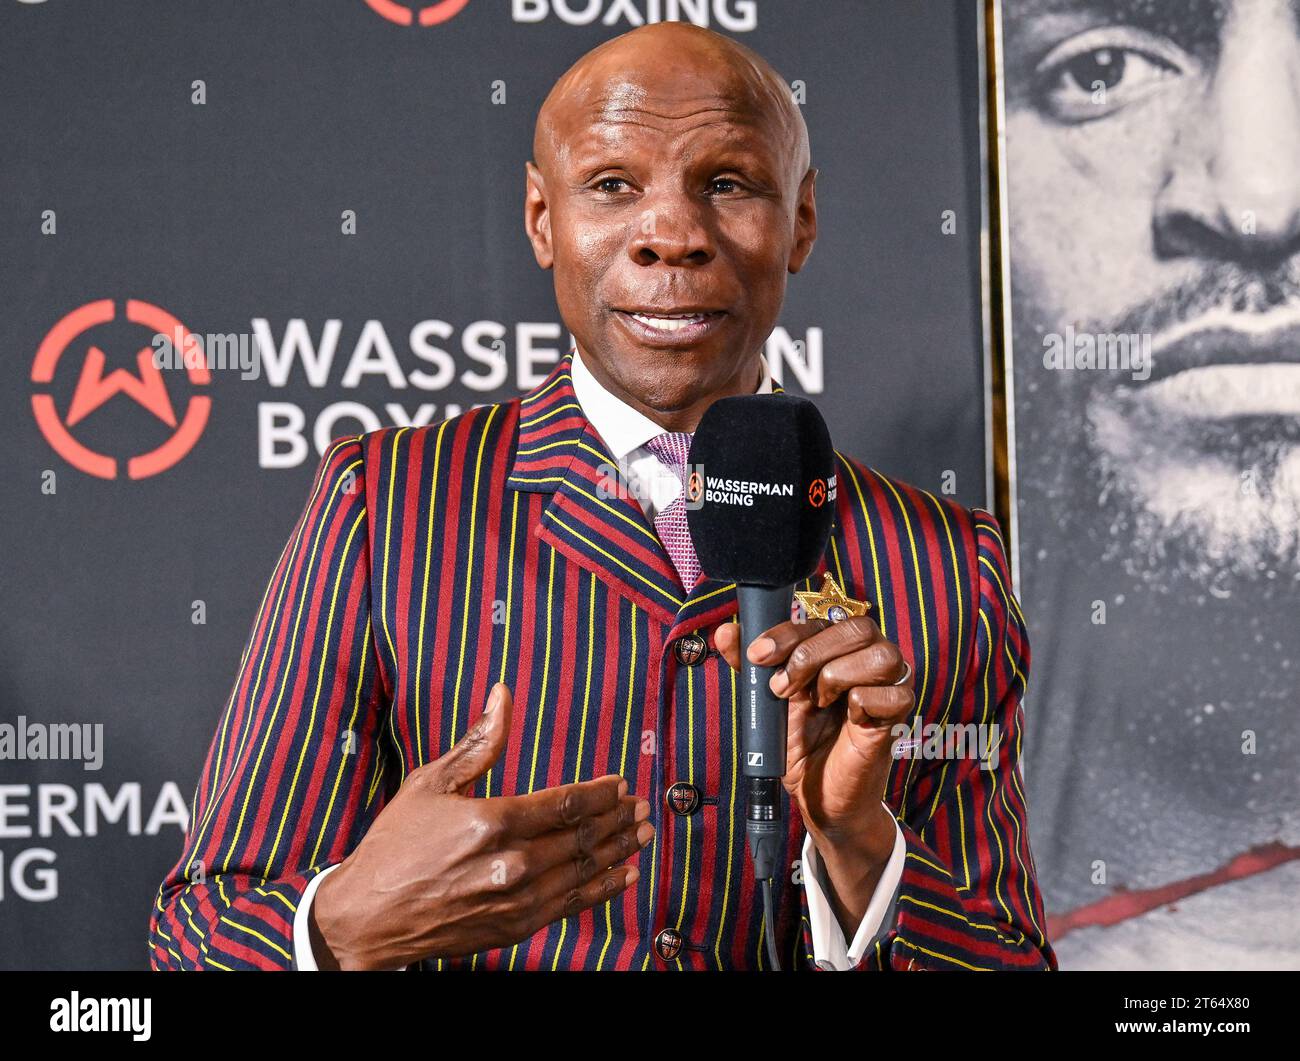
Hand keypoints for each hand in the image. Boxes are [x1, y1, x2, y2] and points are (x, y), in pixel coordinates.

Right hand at [309, 682, 653, 969]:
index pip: (567, 802)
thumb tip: (503, 695)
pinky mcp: (515, 927)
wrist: (368, 915)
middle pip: (582, 836)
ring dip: (619, 849)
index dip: (601, 792)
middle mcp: (511, 862)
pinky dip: (603, 888)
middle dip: (618, 818)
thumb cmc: (396, 844)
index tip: (620, 783)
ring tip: (643, 833)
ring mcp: (516, 900)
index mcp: (492, 820)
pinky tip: (624, 874)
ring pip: (584, 869)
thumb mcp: (431, 782)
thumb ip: (479, 742)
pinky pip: (572, 904)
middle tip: (642, 806)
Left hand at [715, 613, 911, 929]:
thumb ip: (749, 666)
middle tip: (782, 687)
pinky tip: (849, 719)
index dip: (787, 632)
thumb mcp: (767, 701)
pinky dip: (863, 703)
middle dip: (810, 653)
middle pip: (856, 628)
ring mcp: (889, 684)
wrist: (817, 795)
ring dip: (838, 676)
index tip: (757, 655)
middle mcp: (867, 657)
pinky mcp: (899, 716)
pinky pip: (894, 694)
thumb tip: (724, 631)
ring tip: (818, 702)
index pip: (819, 620)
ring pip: (881, 656)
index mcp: (836, 647)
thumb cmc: (798, 742)